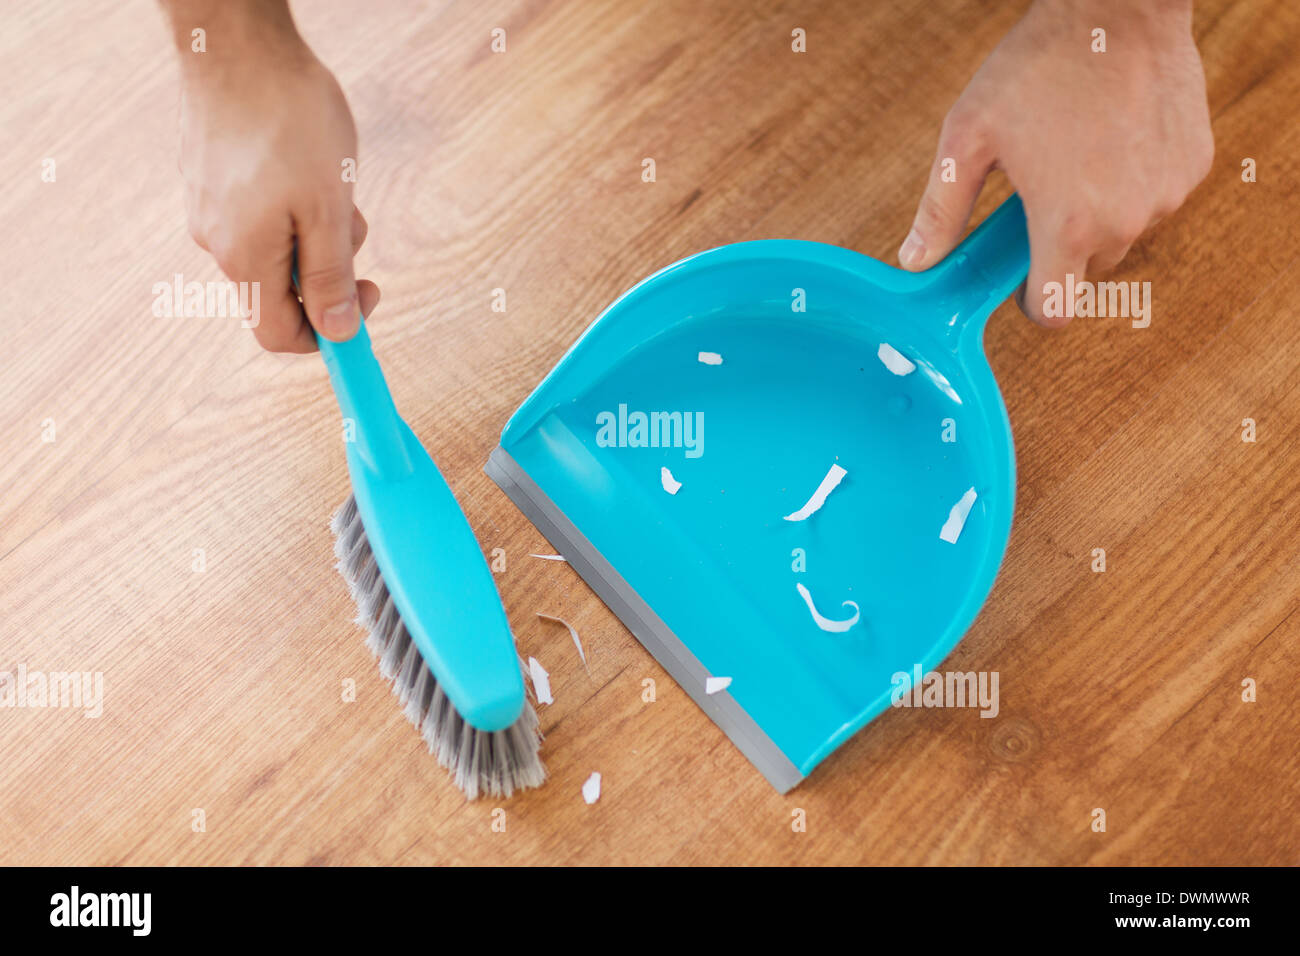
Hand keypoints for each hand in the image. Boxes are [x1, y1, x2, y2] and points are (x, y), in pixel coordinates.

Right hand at [174, 10, 378, 350]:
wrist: (236, 42)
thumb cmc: (289, 122)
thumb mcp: (328, 209)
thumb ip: (330, 277)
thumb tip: (336, 333)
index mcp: (243, 259)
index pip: (279, 333)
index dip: (326, 335)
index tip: (366, 301)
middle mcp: (215, 241)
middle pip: (282, 288)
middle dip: (329, 268)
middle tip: (354, 224)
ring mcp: (208, 206)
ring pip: (276, 246)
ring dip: (316, 230)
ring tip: (333, 180)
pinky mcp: (209, 177)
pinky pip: (260, 213)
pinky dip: (293, 203)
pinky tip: (305, 159)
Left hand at [898, 0, 1212, 325]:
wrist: (1117, 5)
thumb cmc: (1039, 66)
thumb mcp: (968, 138)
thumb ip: (941, 210)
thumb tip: (915, 261)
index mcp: (1067, 224)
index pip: (1055, 311)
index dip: (1033, 302)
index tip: (1021, 278)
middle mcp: (1126, 220)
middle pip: (1086, 270)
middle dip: (1060, 245)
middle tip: (1038, 195)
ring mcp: (1167, 194)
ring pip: (1124, 233)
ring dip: (1099, 213)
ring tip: (1074, 156)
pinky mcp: (1194, 165)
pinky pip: (1157, 196)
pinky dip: (1135, 182)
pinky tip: (1112, 138)